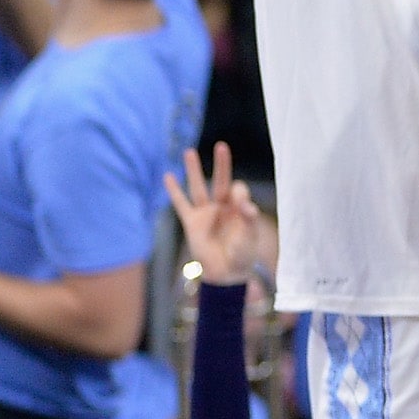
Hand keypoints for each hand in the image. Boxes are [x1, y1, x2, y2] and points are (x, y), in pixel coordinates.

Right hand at [163, 142, 262, 285]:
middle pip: (220, 180)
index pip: (238, 189)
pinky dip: (174, 191)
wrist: (226, 273)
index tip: (242, 207)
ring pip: (198, 187)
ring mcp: (206, 213)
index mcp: (239, 207)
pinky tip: (167, 176)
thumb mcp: (250, 235)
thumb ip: (249, 219)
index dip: (239, 194)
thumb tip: (246, 204)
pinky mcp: (192, 222)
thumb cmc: (243, 254)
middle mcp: (222, 206)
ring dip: (193, 170)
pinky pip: (181, 204)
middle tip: (221, 146)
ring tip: (189, 151)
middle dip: (222, 164)